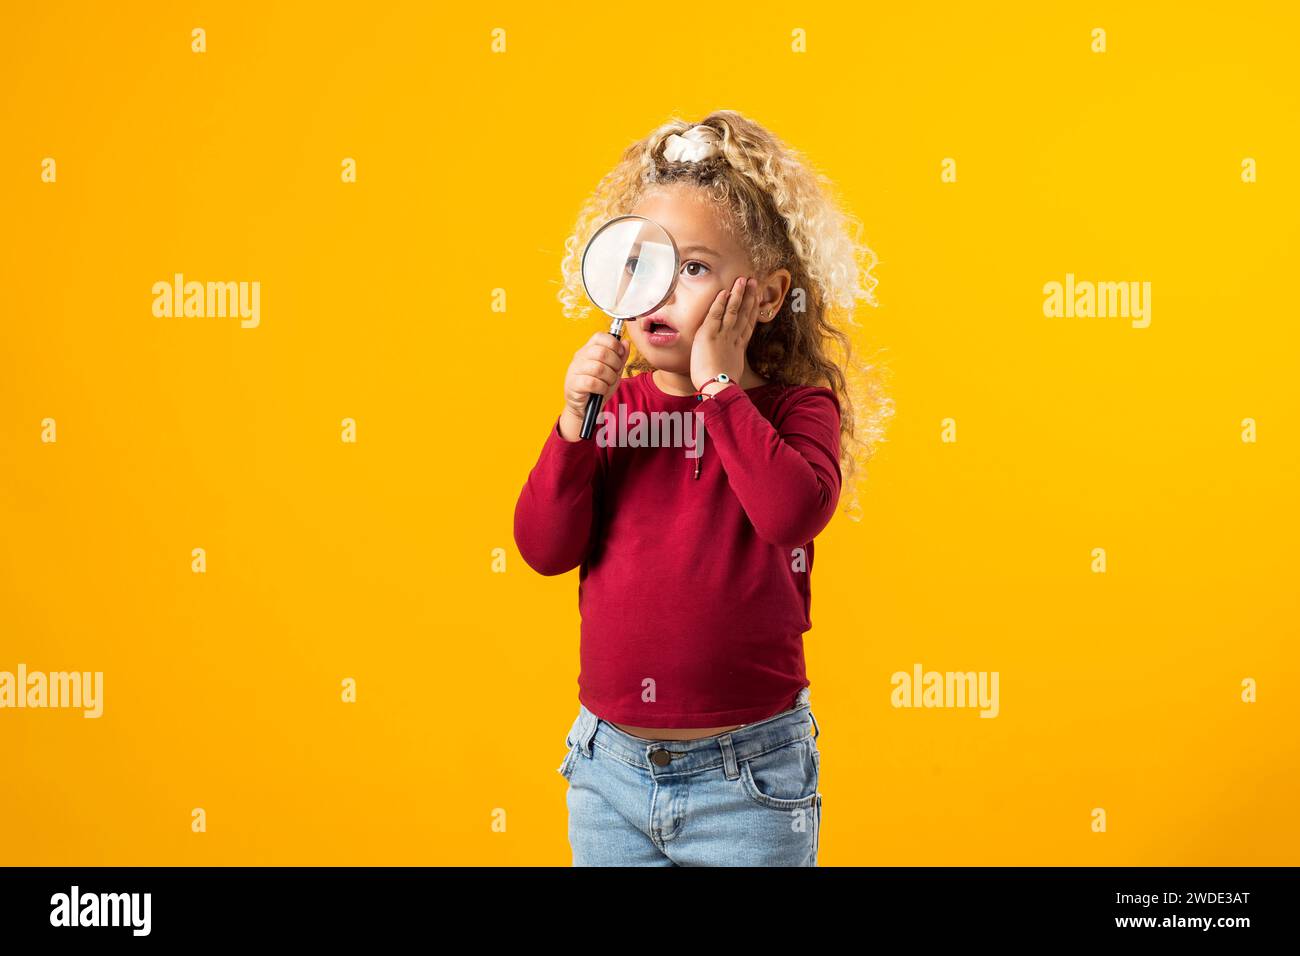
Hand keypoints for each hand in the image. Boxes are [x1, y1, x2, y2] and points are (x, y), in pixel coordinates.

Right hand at [560, 331, 628, 439]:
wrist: (585, 407)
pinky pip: (592, 382)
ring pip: (598, 368)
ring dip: (609, 377)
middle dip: (615, 363)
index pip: (599, 336)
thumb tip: (625, 342)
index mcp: (588, 350)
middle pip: (601, 352)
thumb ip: (620, 357)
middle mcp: (579, 357)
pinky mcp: (573, 385)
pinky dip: (602, 387)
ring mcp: (575, 370)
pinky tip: (601, 390)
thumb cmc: (598, 387)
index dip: (614, 344)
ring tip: (608, 382)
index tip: (620, 354)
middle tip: (616, 372)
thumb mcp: (613, 371)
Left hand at [690, 275, 758, 392]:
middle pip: (744, 314)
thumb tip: (730, 373)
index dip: (753, 310)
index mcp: (739, 348)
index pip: (747, 325)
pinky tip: (724, 292)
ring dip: (738, 294)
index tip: (757, 299)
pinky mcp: (709, 334)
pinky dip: (720, 302)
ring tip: (743, 280)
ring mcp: (723, 335)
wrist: (718, 388)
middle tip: (754, 282)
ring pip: (732, 310)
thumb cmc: (722, 387)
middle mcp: (733, 339)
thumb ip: (731, 368)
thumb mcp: (731, 375)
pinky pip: (716, 314)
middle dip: (749, 297)